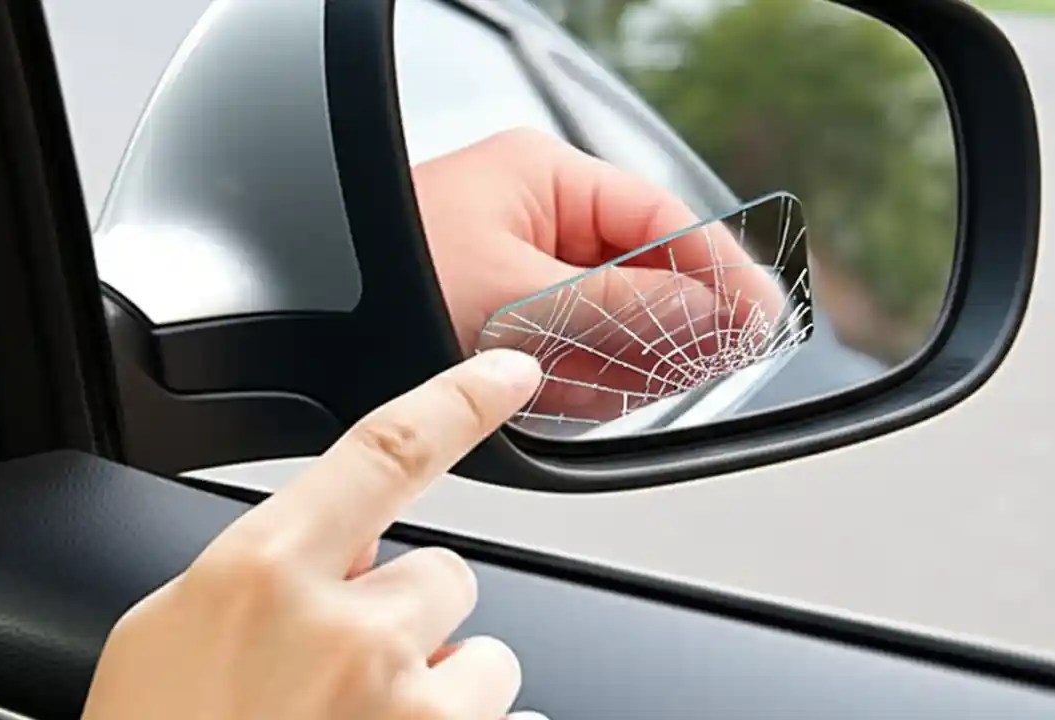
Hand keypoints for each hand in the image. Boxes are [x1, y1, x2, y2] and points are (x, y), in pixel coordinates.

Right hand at [82, 350, 547, 719]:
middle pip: (449, 576)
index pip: (383, 450)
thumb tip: (357, 535)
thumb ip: (266, 567)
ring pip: (487, 660)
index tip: (513, 372)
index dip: (458, 397)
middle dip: (411, 621)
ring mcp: (410, 712)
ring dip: (441, 692)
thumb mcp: (172, 639)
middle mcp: (348, 633)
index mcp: (263, 575)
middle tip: (343, 680)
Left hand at [413, 128, 787, 423]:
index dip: (720, 272)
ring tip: (601, 385)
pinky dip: (579, 382)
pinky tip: (568, 396)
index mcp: (542, 180)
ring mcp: (520, 274)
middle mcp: (536, 220)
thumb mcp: (520, 297)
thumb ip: (630, 311)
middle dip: (669, 325)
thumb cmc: (384, 281)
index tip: (762, 323)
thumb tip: (721, 319)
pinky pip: (569, 353)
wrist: (292, 332)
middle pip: (645, 273)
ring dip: (620, 361)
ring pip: (611, 321)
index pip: (661, 221)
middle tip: (701, 367)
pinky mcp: (502, 323)